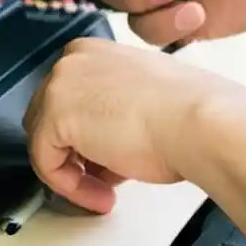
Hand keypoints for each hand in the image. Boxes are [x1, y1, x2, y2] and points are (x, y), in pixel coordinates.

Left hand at [21, 37, 245, 212]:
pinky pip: (45, 163)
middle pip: (50, 118)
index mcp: (94, 51)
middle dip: (77, 154)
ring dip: (74, 173)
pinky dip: (69, 186)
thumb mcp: (143, 102)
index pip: (68, 99)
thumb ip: (113, 114)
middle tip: (104, 179)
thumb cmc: (189, 113)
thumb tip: (103, 145)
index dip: (84, 137)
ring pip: (45, 141)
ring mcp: (59, 85)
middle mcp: (72, 61)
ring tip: (106, 191)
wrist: (199, 123)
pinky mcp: (54, 118)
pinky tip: (100, 195)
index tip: (103, 161)